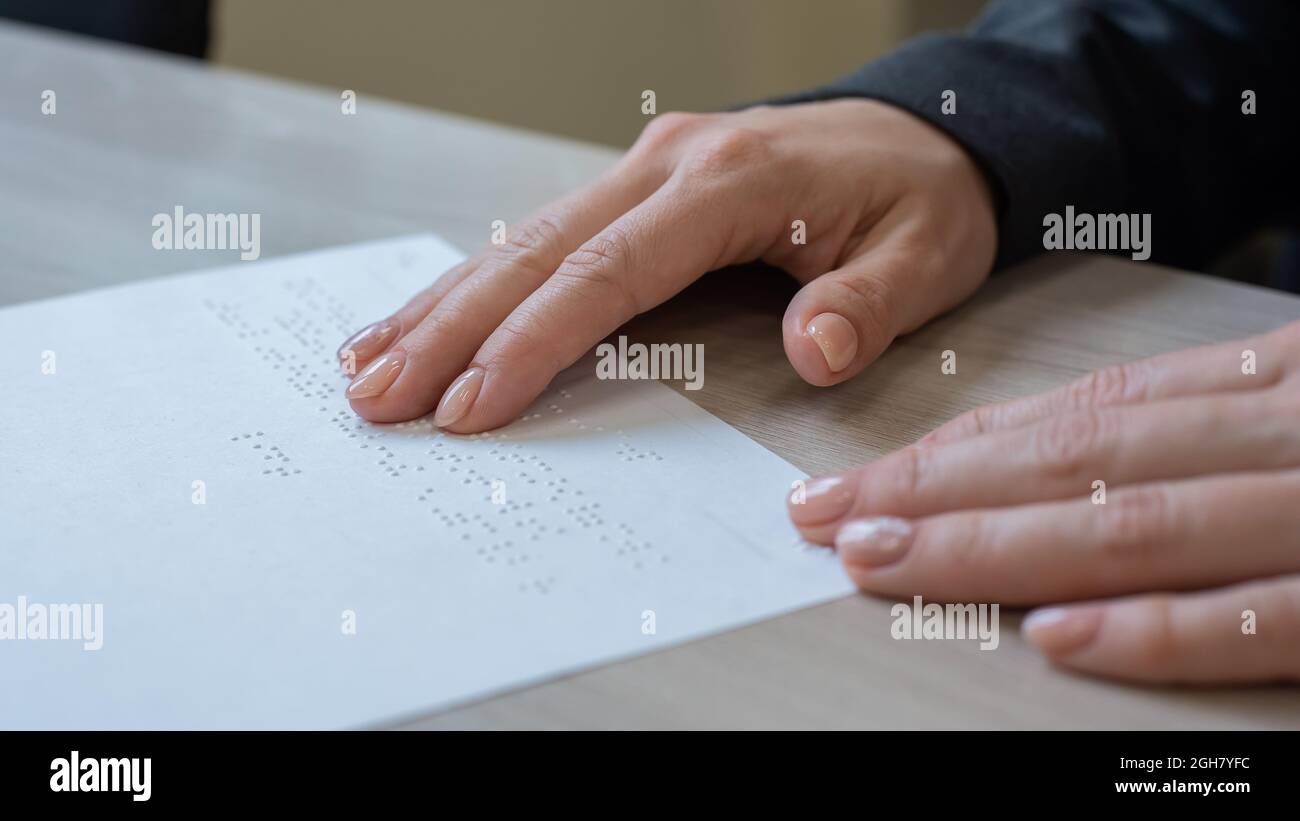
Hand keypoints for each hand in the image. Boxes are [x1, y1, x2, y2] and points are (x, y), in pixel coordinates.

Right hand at [338, 99, 995, 429]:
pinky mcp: (638, 185)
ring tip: (369, 364)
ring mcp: (645, 169)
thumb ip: (868, 303)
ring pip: (521, 239)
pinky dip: (480, 282)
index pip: (608, 272)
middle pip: (537, 252)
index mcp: (729, 183)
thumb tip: (812, 351)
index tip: (470, 405)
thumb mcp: (925, 253)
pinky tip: (429, 315)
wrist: (923, 134)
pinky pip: (544, 236)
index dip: (533, 341)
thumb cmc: (922, 198)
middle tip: (378, 396)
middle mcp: (668, 165)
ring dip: (443, 305)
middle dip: (451, 328)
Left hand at [789, 321, 1299, 684]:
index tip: (860, 476)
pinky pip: (1256, 619)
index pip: (1084, 413)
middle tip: (831, 516)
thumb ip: (1206, 429)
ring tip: (885, 560)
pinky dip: (1150, 629)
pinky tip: (1051, 636)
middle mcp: (1282, 434)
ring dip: (992, 547)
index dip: (958, 449)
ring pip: (1131, 525)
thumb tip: (1058, 461)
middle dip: (937, 492)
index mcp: (1270, 383)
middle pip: (1078, 461)